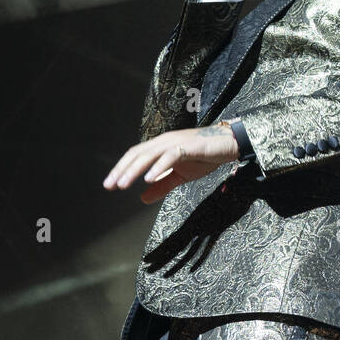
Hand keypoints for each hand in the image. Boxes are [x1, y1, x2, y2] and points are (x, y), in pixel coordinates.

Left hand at [103, 125, 239, 204]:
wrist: (229, 144)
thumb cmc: (205, 157)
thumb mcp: (180, 175)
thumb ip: (162, 185)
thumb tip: (143, 198)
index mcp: (160, 146)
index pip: (135, 156)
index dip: (121, 169)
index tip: (110, 185)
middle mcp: (165, 141)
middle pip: (138, 154)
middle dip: (122, 170)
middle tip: (110, 186)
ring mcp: (176, 142)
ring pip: (150, 155)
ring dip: (135, 170)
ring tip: (124, 183)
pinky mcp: (190, 146)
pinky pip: (171, 156)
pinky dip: (158, 167)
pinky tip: (149, 178)